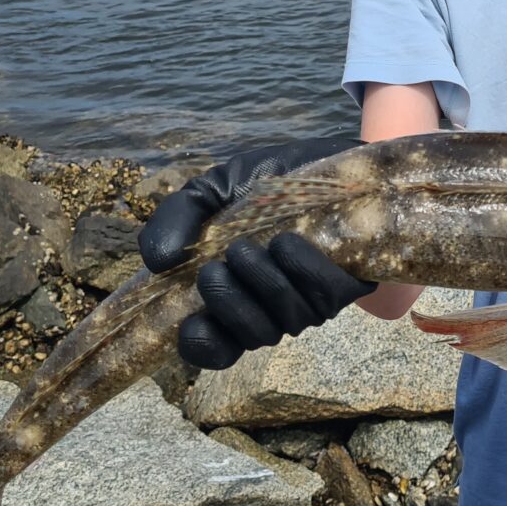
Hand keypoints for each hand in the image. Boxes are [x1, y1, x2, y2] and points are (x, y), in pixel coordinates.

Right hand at [137, 138, 374, 368]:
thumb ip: (177, 219)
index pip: (216, 349)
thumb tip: (157, 262)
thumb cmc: (260, 184)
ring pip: (290, 320)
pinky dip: (303, 269)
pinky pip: (329, 293)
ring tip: (245, 248)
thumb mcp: (209, 191)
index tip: (192, 325)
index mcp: (235, 297)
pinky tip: (285, 243)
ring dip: (263, 286)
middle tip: (213, 271)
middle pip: (252, 337)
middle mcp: (273, 308)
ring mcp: (311, 300)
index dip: (204, 348)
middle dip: (230, 308)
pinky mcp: (349, 283)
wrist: (322, 157)